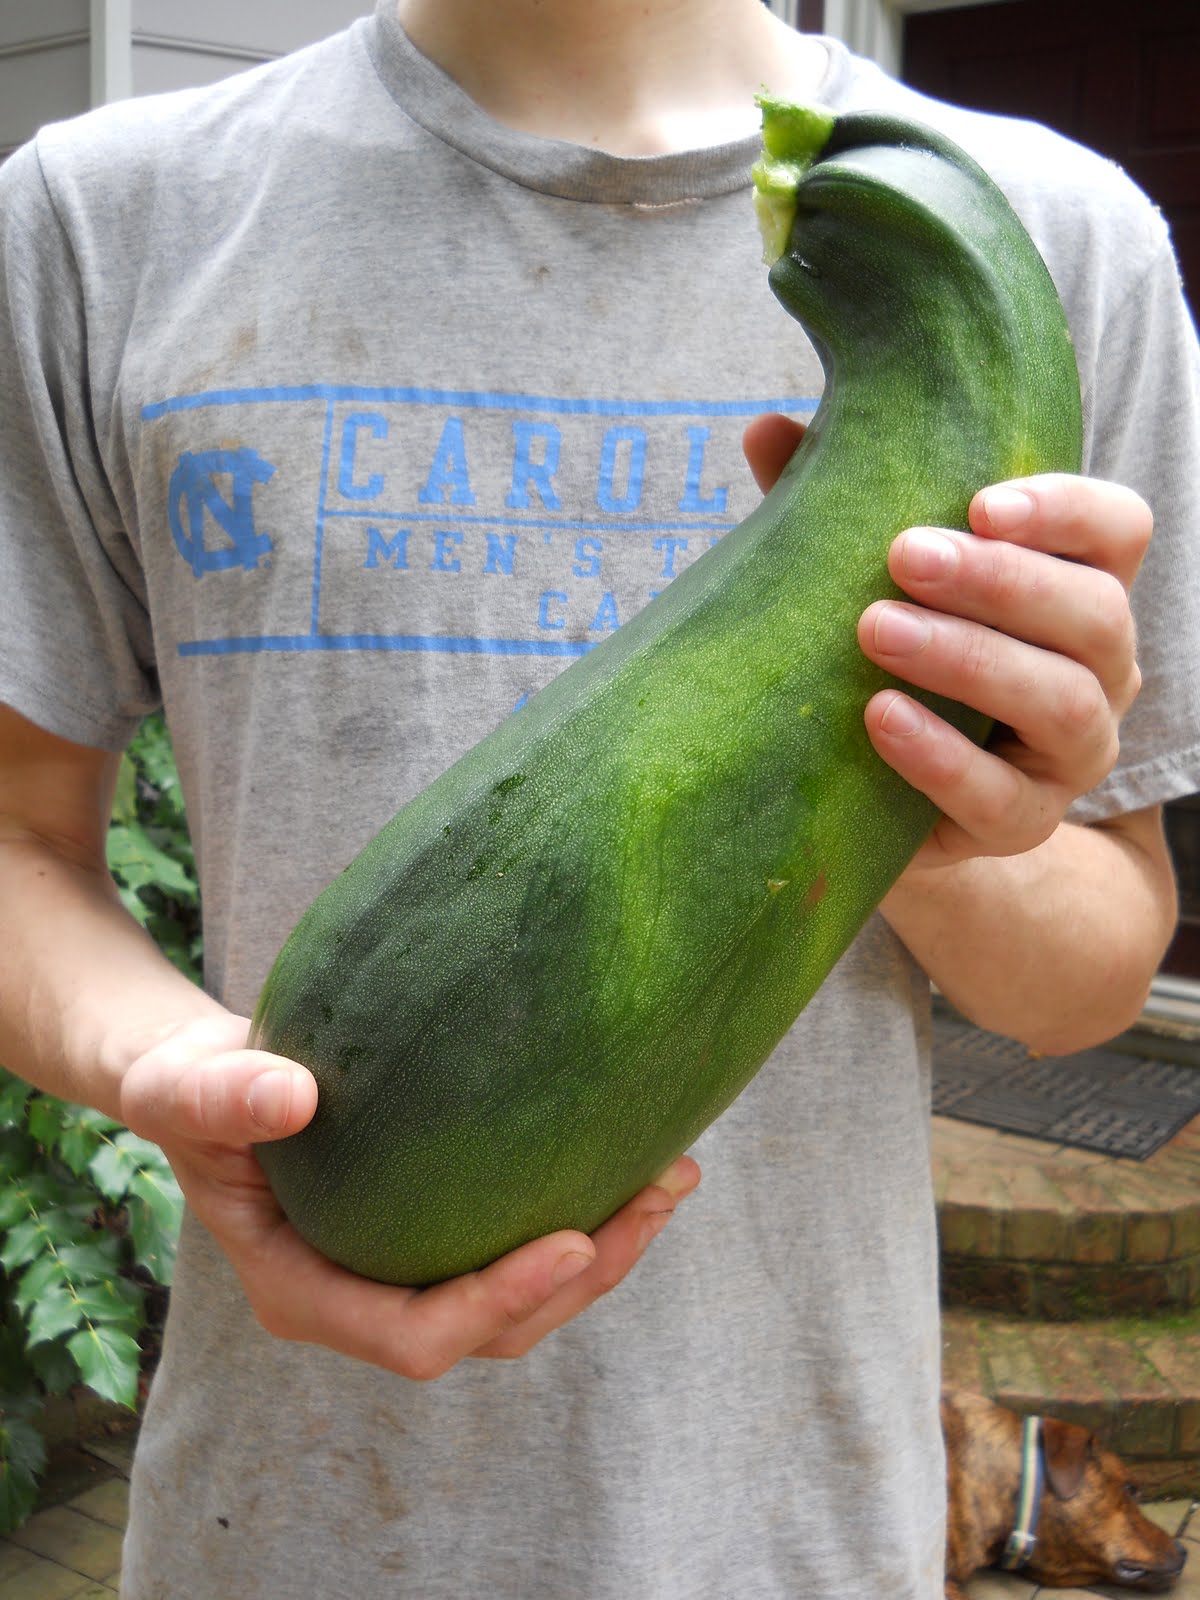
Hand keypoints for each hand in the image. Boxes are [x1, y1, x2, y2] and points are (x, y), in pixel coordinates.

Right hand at [121, 1013, 698, 1376]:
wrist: (207, 1079)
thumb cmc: (190, 1087)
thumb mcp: (186, 1087)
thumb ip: (224, 1098)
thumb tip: (294, 1095)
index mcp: (303, 1291)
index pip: (414, 1336)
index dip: (497, 1303)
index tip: (575, 1241)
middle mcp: (362, 1298)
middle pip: (491, 1331)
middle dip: (582, 1278)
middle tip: (656, 1196)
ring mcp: (402, 1271)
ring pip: (519, 1299)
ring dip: (604, 1250)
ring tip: (672, 1177)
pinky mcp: (431, 1233)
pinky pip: (514, 1242)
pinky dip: (580, 1209)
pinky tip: (631, 1154)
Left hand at [743, 415, 1149, 869]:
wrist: (885, 799)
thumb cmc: (892, 659)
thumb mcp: (869, 577)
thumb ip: (835, 506)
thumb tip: (766, 426)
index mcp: (1079, 587)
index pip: (1118, 530)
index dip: (1066, 510)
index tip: (982, 501)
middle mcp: (1101, 668)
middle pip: (1095, 611)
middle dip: (1000, 580)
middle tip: (904, 554)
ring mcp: (1073, 753)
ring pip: (1061, 700)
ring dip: (970, 659)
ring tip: (876, 629)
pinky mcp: (1023, 824)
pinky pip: (1001, 797)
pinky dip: (940, 756)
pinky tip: (878, 716)